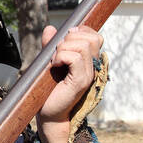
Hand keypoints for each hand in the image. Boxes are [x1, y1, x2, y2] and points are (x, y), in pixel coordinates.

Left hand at [36, 25, 103, 142]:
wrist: (48, 113)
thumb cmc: (49, 90)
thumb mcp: (49, 61)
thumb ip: (51, 44)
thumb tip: (50, 29)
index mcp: (89, 61)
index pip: (94, 36)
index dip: (79, 31)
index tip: (63, 42)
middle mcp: (92, 67)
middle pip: (91, 37)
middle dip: (69, 38)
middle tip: (57, 53)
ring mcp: (88, 74)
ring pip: (82, 45)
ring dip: (63, 48)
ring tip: (55, 61)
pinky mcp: (80, 81)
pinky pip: (74, 57)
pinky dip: (61, 56)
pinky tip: (54, 66)